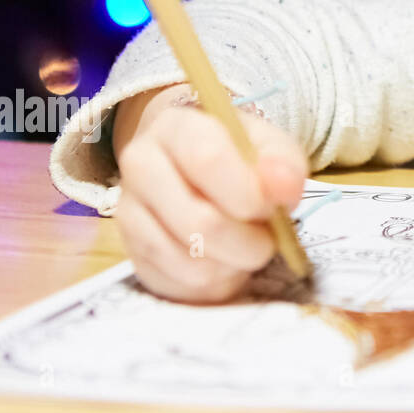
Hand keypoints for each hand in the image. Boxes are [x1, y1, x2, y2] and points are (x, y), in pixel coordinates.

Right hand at [111, 85, 306, 303]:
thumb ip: (282, 162)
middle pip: (197, 222)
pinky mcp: (132, 255)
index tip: (272, 207)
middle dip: (248, 243)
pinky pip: (179, 284)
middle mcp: (140, 167)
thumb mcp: (268, 144)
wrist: (188, 165)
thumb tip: (284, 188)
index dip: (248, 192)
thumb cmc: (236, 154)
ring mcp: (129, 214)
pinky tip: (225, 262)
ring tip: (247, 247)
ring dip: (233, 265)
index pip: (207, 160)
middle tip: (269, 240)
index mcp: (175, 127)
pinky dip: (214, 283)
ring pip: (189, 262)